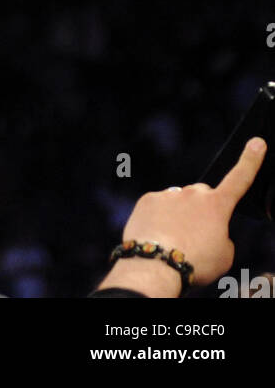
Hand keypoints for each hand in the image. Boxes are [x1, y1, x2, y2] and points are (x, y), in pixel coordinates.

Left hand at [107, 138, 266, 293]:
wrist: (156, 265)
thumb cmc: (195, 263)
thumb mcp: (224, 255)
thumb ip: (222, 236)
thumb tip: (210, 230)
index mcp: (217, 206)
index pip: (239, 180)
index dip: (250, 161)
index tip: (257, 142)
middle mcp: (194, 194)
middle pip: (202, 197)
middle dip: (201, 211)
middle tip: (194, 236)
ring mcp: (169, 194)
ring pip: (178, 203)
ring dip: (178, 217)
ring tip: (174, 241)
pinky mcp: (148, 199)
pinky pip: (158, 207)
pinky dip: (159, 220)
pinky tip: (158, 237)